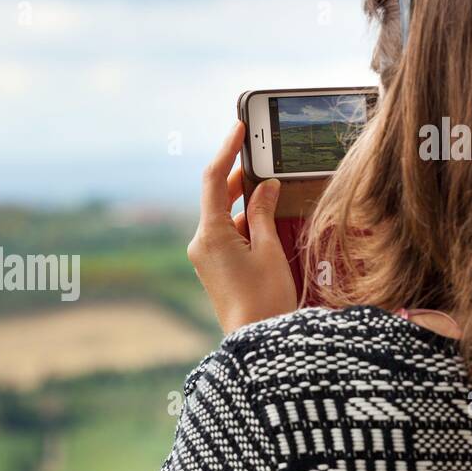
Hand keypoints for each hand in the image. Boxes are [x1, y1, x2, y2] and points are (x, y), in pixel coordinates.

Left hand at [187, 121, 297, 333]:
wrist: (255, 343)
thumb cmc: (265, 299)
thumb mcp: (269, 250)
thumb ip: (264, 213)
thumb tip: (265, 186)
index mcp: (210, 234)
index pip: (213, 180)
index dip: (227, 150)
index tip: (240, 127)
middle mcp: (200, 243)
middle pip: (216, 196)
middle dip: (238, 175)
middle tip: (260, 154)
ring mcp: (205, 256)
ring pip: (222, 215)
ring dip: (244, 200)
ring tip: (271, 185)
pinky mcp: (213, 267)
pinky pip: (226, 233)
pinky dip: (244, 221)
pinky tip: (267, 217)